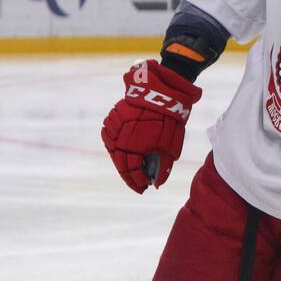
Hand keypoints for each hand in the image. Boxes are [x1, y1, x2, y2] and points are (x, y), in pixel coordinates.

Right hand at [101, 59, 202, 192]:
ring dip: (120, 161)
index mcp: (134, 148)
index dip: (138, 182)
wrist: (162, 92)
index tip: (143, 188)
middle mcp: (120, 139)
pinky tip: (122, 150)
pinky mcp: (114, 117)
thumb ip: (163, 166)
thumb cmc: (169, 120)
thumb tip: (157, 183)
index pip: (132, 171)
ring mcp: (115, 127)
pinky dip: (114, 145)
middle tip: (136, 183)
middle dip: (128, 176)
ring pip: (112, 150)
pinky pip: (109, 135)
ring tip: (129, 168)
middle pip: (120, 163)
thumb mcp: (171, 146)